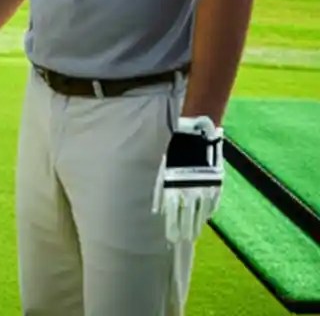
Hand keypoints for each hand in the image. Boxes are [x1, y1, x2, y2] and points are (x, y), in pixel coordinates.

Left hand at [152, 115, 223, 242]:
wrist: (195, 131)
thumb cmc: (174, 146)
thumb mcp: (161, 164)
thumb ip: (159, 185)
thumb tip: (157, 208)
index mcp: (172, 184)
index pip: (172, 211)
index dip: (171, 224)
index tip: (170, 237)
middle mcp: (188, 188)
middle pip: (186, 215)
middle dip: (182, 229)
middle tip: (180, 242)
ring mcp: (204, 186)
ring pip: (200, 211)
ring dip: (196, 224)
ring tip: (193, 235)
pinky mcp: (216, 182)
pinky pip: (212, 201)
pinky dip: (209, 211)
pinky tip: (206, 218)